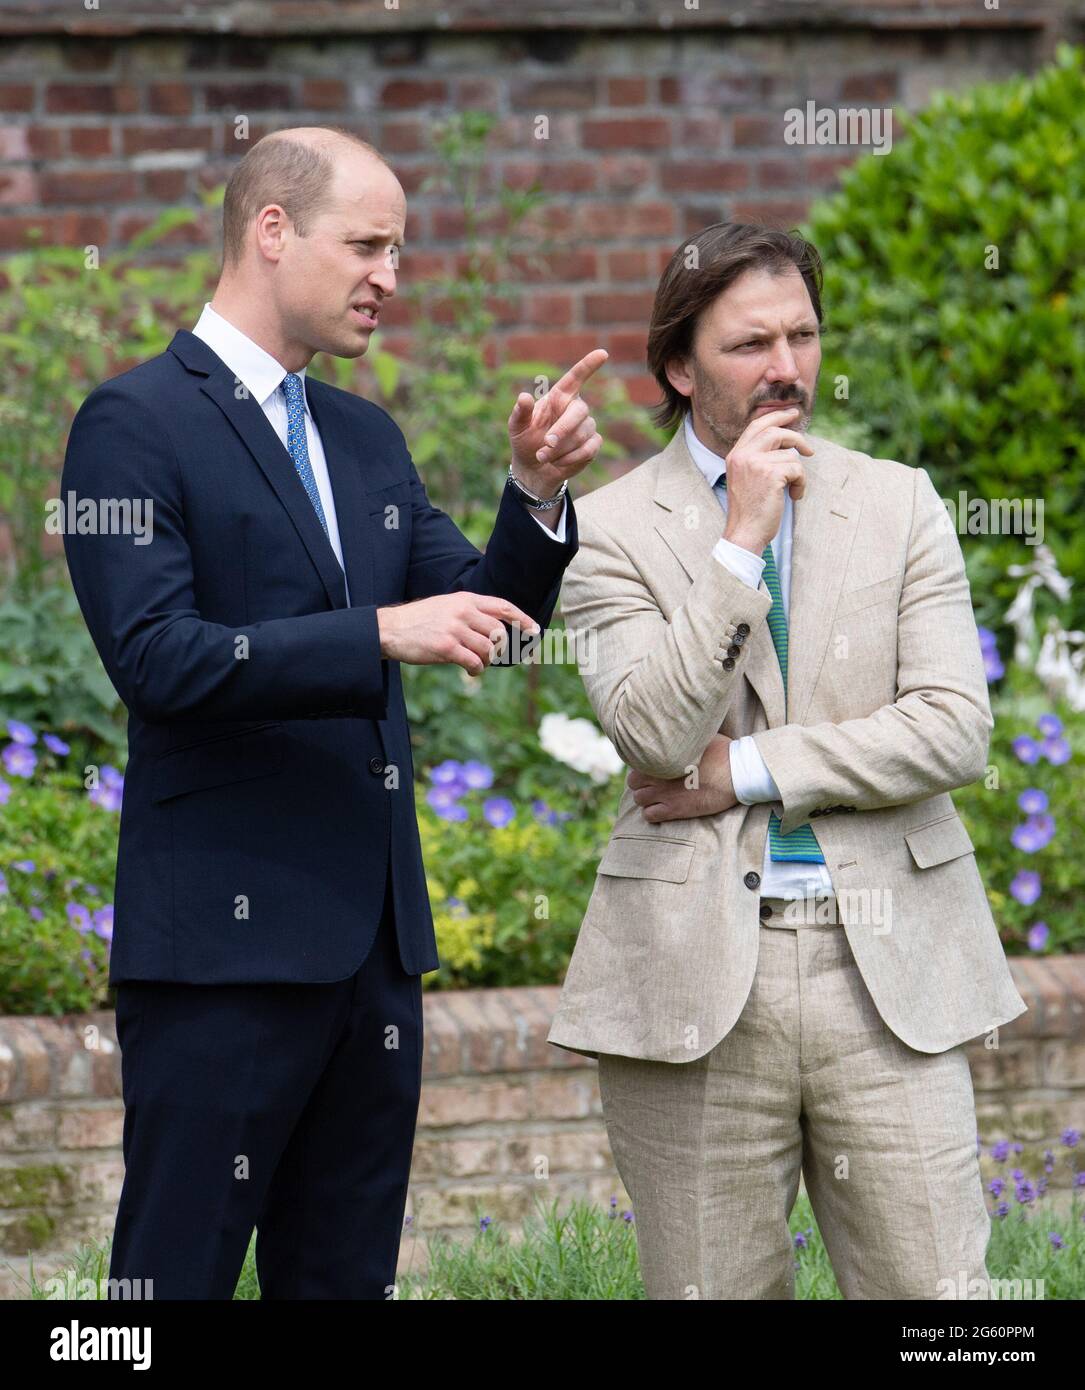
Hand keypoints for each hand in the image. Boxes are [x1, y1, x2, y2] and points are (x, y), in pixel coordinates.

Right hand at [377, 592, 539, 675]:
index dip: (522, 618)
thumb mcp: (446, 606)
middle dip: (499, 649)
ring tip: (476, 664)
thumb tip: (495, 631)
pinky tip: (470, 670)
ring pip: (488, 650)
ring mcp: (455, 629)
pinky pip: (474, 662)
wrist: (390, 629)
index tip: (535, 630)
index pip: (502, 607)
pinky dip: (476, 669)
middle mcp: (462, 612)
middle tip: (491, 657)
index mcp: (465, 599)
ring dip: (486, 661)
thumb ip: (469, 613)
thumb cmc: (420, 620)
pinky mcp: (446, 647)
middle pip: (499, 633)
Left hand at [507, 348, 607, 496]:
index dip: (589, 365)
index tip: (602, 353)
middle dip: (563, 429)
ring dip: (559, 449)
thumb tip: (524, 396)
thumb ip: (520, 412)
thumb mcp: (517, 427)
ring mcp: (587, 426)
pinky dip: (570, 459)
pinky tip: (557, 462)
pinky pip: (588, 449)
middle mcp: (575, 408)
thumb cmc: (525, 441)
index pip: (576, 377)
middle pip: (580, 411)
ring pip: (581, 434)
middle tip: (546, 444)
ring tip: (543, 456)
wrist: (534, 469)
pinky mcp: (593, 444)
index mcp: (559, 397)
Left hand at [627, 734, 737, 821]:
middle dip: (640, 783)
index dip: (642, 766)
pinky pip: (650, 816)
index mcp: (662, 756)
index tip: (651, 767)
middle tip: (653, 783)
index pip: (636, 762)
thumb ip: (683, 736)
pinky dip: (652, 813)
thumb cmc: (722, 751)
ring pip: (639, 800)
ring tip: (658, 797)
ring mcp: (665, 794)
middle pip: (633, 782)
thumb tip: (680, 726)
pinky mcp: (675, 810)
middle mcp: (658, 776)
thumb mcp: (700, 736)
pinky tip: (663, 809)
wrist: (736, 773)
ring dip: (646, 799)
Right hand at [721, 406, 813, 555]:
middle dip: (796, 438)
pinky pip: (797, 469)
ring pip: (790, 454)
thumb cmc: (749, 511)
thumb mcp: (745, 479)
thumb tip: (785, 445)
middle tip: (809, 449)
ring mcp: (755, 464)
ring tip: (794, 488)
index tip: (792, 415)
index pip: (756, 426)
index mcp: (735, 455)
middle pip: (775, 432)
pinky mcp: (771, 474)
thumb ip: (757, 460)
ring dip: (798, 472)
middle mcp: (743, 456)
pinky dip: (801, 483)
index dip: (776, 417)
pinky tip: (794, 496)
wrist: (744, 532)